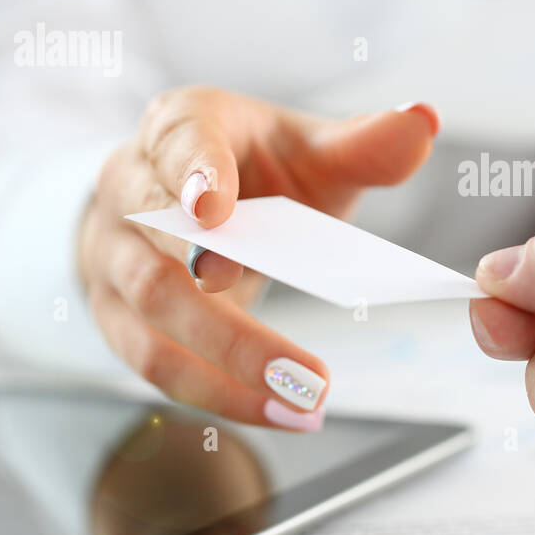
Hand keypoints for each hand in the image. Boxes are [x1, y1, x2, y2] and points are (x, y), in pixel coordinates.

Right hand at [79, 86, 438, 428]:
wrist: (183, 200)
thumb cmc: (257, 170)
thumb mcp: (309, 149)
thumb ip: (362, 144)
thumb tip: (423, 120)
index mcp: (179, 127)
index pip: (177, 142)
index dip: (193, 174)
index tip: (214, 211)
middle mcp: (128, 185)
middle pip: (157, 244)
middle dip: (217, 299)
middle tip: (285, 347)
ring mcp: (111, 252)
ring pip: (151, 312)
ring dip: (224, 363)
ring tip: (301, 399)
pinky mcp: (115, 314)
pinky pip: (152, 360)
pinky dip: (216, 393)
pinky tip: (280, 413)